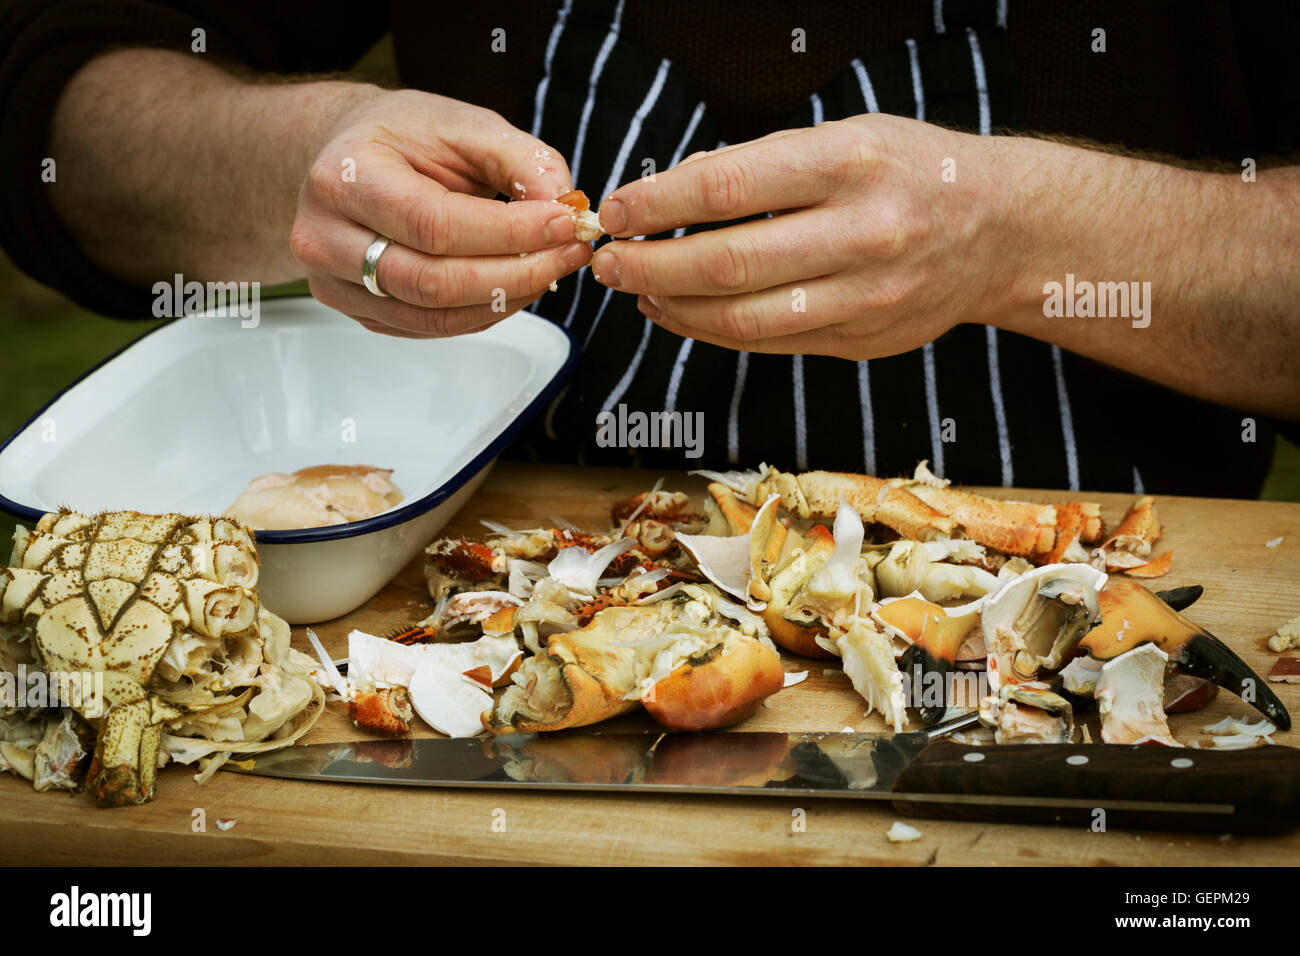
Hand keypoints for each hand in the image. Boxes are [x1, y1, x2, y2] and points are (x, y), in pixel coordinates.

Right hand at [291, 90, 591, 336]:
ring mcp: (334, 283)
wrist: (346, 157)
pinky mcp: (356, 311)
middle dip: (516, 273)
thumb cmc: (404, 138)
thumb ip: (520, 159)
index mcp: (344, 177)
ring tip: (550, 269)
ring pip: (433, 315)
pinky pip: (429, 327)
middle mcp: (326, 236)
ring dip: (505, 299)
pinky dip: (482, 313)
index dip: (508, 233)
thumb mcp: (463, 124)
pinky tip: (514, 285)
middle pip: (433, 281)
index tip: (564, 224)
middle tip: (569, 254)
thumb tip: (563, 206)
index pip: (434, 224)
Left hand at [589, 114, 1018, 357]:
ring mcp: (865, 297)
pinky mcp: (862, 342)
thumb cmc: (914, 171)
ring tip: (637, 290)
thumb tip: (672, 192)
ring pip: (743, 319)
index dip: (657, 204)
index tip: (617, 209)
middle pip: (726, 264)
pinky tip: (682, 314)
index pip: (727, 189)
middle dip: (649, 266)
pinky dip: (713, 332)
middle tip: (607, 261)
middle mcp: (861, 233)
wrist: (1003, 231)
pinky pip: (769, 343)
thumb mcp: (847, 136)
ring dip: (673, 308)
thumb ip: (764, 165)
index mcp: (850, 164)